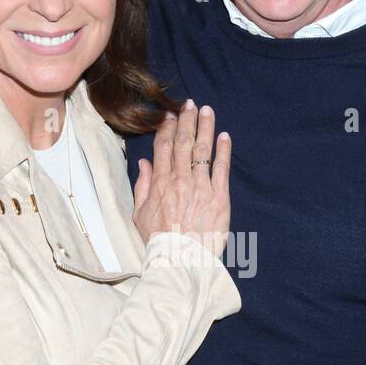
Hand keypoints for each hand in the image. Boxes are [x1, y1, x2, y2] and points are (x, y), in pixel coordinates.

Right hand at [133, 99, 230, 255]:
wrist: (180, 260)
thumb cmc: (159, 241)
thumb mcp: (141, 214)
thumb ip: (143, 186)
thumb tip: (144, 163)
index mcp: (161, 183)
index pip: (163, 147)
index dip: (167, 128)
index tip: (170, 116)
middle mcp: (180, 180)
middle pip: (183, 143)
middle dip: (186, 120)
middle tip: (190, 104)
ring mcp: (201, 187)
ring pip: (203, 150)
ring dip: (205, 127)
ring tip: (207, 111)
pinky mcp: (219, 197)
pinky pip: (222, 168)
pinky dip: (223, 150)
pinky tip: (224, 136)